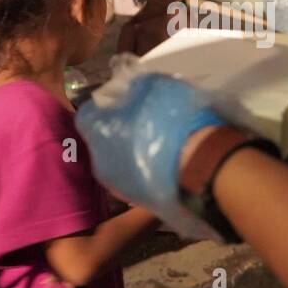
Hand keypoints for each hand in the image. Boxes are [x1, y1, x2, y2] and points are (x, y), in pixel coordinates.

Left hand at [75, 73, 225, 214]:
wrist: (199, 165)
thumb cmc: (171, 120)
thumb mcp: (155, 85)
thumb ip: (137, 85)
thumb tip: (132, 88)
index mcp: (96, 132)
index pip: (88, 113)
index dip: (107, 104)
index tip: (125, 100)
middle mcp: (100, 162)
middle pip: (105, 140)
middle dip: (120, 130)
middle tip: (145, 121)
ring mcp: (120, 187)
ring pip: (122, 163)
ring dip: (135, 153)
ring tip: (160, 144)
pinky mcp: (141, 203)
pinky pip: (141, 181)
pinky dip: (150, 171)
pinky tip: (170, 164)